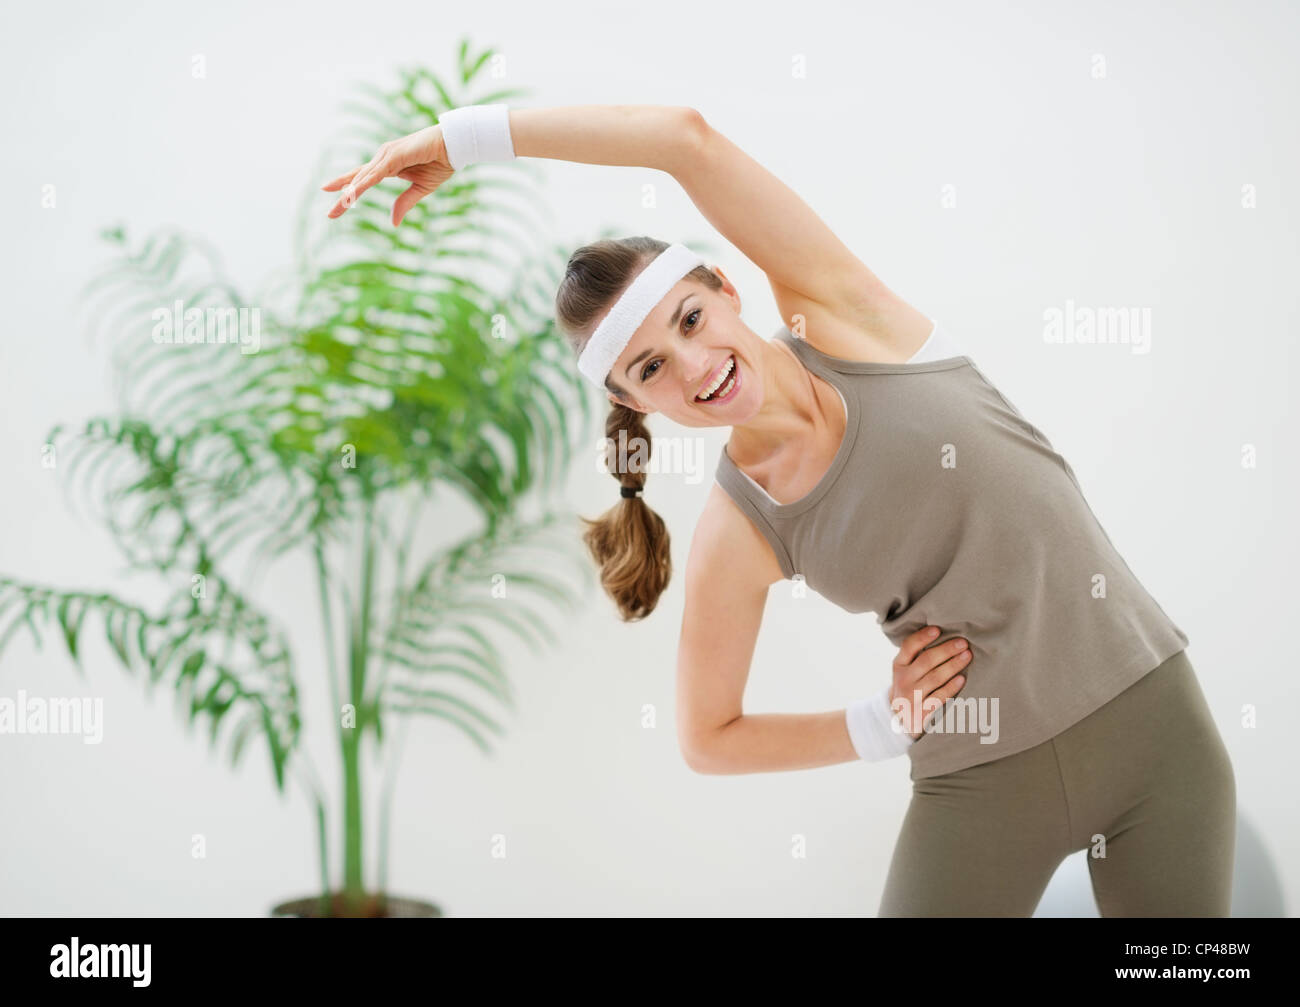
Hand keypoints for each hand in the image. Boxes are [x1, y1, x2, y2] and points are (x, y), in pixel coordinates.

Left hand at [321, 124, 453, 225]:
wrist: (454, 146)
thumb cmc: (440, 162)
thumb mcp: (421, 189)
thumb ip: (405, 203)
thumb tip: (392, 223)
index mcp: (388, 165)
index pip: (363, 179)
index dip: (347, 188)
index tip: (332, 198)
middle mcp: (383, 158)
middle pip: (358, 178)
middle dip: (343, 195)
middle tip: (330, 214)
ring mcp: (387, 155)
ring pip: (363, 178)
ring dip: (350, 194)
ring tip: (339, 208)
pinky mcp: (394, 156)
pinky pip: (374, 175)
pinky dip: (363, 185)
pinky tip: (352, 194)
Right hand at [889, 625, 970, 739]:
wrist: (899, 721)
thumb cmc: (910, 687)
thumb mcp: (905, 671)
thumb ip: (916, 656)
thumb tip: (943, 633)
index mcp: (899, 665)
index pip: (908, 646)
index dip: (922, 637)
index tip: (938, 629)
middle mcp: (903, 679)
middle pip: (926, 661)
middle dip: (946, 650)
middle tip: (963, 643)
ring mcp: (912, 696)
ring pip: (935, 678)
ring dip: (953, 665)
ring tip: (967, 656)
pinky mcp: (921, 712)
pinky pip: (939, 697)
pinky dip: (951, 687)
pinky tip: (962, 679)